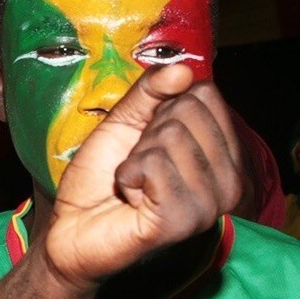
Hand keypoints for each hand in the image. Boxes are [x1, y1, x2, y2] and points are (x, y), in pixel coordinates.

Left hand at [39, 65, 243, 296]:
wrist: (72, 229)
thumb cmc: (101, 180)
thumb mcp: (124, 122)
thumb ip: (151, 92)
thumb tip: (182, 69)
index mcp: (222, 157)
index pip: (207, 95)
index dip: (165, 107)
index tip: (147, 139)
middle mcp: (227, 183)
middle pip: (189, 112)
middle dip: (148, 133)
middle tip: (137, 165)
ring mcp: (208, 205)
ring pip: (171, 136)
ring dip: (136, 157)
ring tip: (133, 185)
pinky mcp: (181, 221)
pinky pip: (153, 165)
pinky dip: (128, 175)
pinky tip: (129, 198)